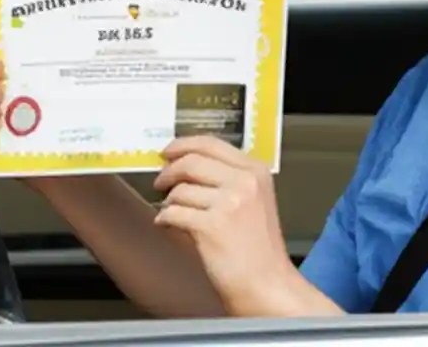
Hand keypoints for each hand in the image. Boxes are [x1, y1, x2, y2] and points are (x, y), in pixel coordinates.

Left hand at [153, 136, 335, 315]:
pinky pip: (173, 213)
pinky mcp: (211, 226)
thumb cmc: (260, 249)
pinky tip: (168, 224)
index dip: (183, 145)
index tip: (168, 151)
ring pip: (180, 190)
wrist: (267, 283)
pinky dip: (165, 218)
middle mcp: (244, 182)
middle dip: (168, 172)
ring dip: (169, 201)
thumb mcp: (256, 200)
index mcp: (256, 172)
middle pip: (191, 162)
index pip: (211, 144)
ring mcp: (229, 203)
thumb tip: (189, 163)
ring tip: (172, 212)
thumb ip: (230, 178)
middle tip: (160, 181)